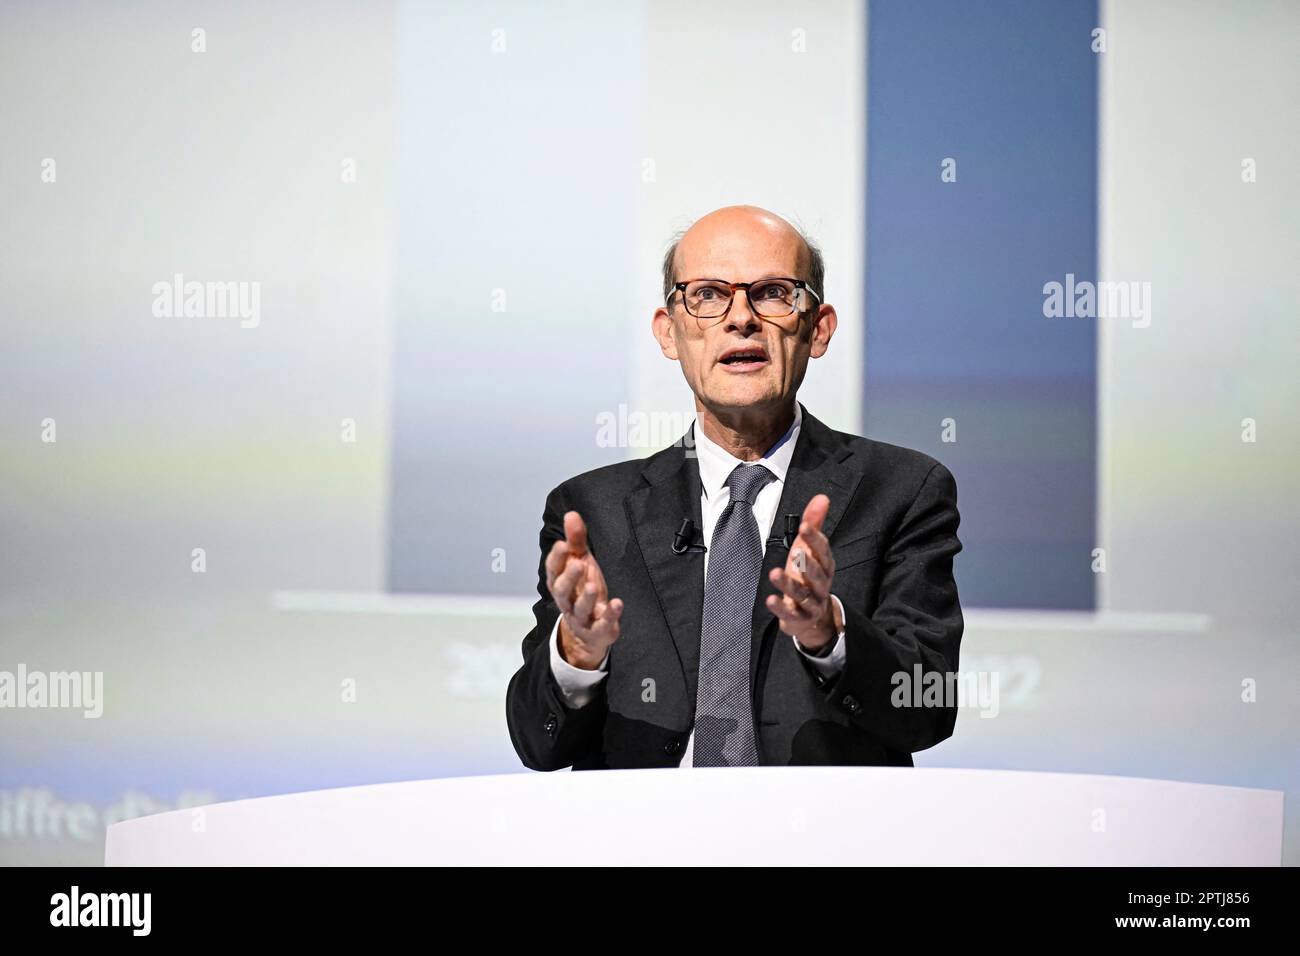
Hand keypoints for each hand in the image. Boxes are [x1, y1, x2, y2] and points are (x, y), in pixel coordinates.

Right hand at [546, 511, 622, 669]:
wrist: (588, 631)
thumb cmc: (582, 589)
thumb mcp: (580, 562)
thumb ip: (576, 541)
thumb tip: (571, 514)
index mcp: (559, 583)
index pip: (553, 570)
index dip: (557, 558)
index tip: (562, 544)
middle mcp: (567, 601)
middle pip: (562, 590)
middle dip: (569, 577)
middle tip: (578, 563)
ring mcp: (582, 617)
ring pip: (580, 608)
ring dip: (587, 598)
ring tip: (593, 585)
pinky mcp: (598, 630)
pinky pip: (602, 624)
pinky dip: (610, 615)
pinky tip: (617, 604)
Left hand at [766, 494, 837, 652]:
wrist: (815, 617)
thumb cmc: (809, 576)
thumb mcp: (810, 549)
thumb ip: (815, 523)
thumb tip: (822, 497)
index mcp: (825, 565)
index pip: (823, 551)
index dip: (815, 539)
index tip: (804, 526)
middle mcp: (821, 584)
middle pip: (816, 574)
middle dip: (807, 563)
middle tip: (797, 552)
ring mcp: (811, 603)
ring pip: (801, 593)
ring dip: (788, 584)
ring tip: (775, 573)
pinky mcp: (799, 618)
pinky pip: (791, 613)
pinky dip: (780, 607)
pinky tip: (770, 599)